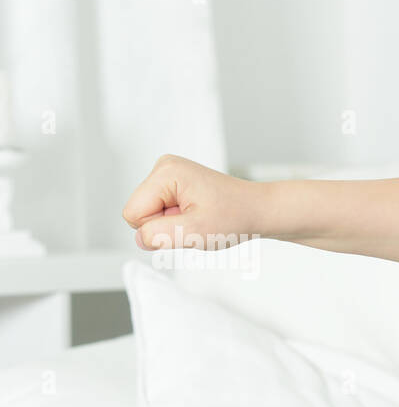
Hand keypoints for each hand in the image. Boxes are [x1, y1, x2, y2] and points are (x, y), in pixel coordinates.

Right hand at [122, 153, 267, 250]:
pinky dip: (178, 220)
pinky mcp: (174, 185)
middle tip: (195, 222)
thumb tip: (140, 238)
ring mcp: (168, 175)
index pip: (133, 213)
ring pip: (149, 214)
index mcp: (166, 172)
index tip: (187, 223)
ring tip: (199, 218)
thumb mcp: (196, 231)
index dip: (158, 228)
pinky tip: (198, 215)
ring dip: (173, 224)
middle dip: (166, 225)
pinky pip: (160, 212)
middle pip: (139, 212)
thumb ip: (160, 235)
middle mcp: (164, 167)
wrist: (258, 210)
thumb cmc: (235, 216)